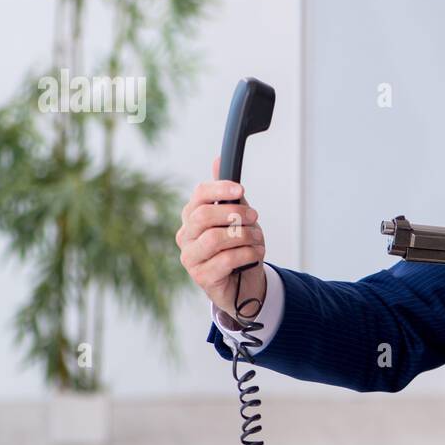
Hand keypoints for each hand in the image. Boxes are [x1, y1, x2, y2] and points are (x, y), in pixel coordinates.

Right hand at [176, 156, 266, 317]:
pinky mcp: (201, 277)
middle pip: (203, 216)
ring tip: (257, 239)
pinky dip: (247, 254)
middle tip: (255, 218)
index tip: (240, 190)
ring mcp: (190, 257)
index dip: (219, 189)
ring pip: (215, 238)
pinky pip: (226, 259)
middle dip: (235, 214)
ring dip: (244, 236)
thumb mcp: (236, 217)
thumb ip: (228, 194)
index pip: (198, 195)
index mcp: (192, 217)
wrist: (243, 284)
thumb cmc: (237, 247)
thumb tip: (218, 160)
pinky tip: (255, 253)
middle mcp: (186, 236)